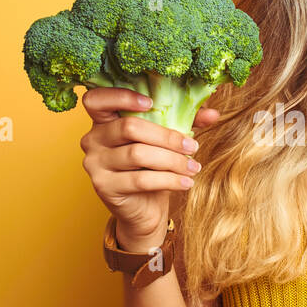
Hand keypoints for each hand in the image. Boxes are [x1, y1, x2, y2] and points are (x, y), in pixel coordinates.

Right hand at [79, 89, 219, 249]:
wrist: (143, 210)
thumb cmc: (152, 169)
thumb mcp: (166, 141)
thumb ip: (185, 123)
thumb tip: (213, 113)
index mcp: (103, 121)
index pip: (96, 99)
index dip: (121, 96)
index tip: (151, 103)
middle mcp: (92, 140)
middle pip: (129, 127)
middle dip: (167, 137)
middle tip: (193, 147)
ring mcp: (94, 164)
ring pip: (137, 154)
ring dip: (172, 161)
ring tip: (193, 167)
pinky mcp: (104, 187)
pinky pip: (140, 180)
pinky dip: (169, 180)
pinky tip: (186, 183)